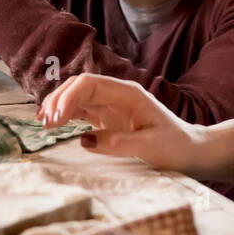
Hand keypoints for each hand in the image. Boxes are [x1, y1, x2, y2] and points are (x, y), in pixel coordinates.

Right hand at [38, 74, 208, 170]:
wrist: (190, 150)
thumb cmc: (175, 146)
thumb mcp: (151, 146)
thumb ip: (120, 142)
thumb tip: (86, 140)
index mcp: (128, 93)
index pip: (90, 84)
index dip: (69, 97)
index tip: (56, 118)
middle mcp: (117, 94)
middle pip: (79, 86)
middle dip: (59, 100)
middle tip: (46, 123)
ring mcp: (111, 105)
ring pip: (77, 96)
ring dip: (58, 105)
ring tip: (43, 122)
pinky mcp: (107, 118)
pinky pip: (81, 110)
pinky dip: (65, 114)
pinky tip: (52, 123)